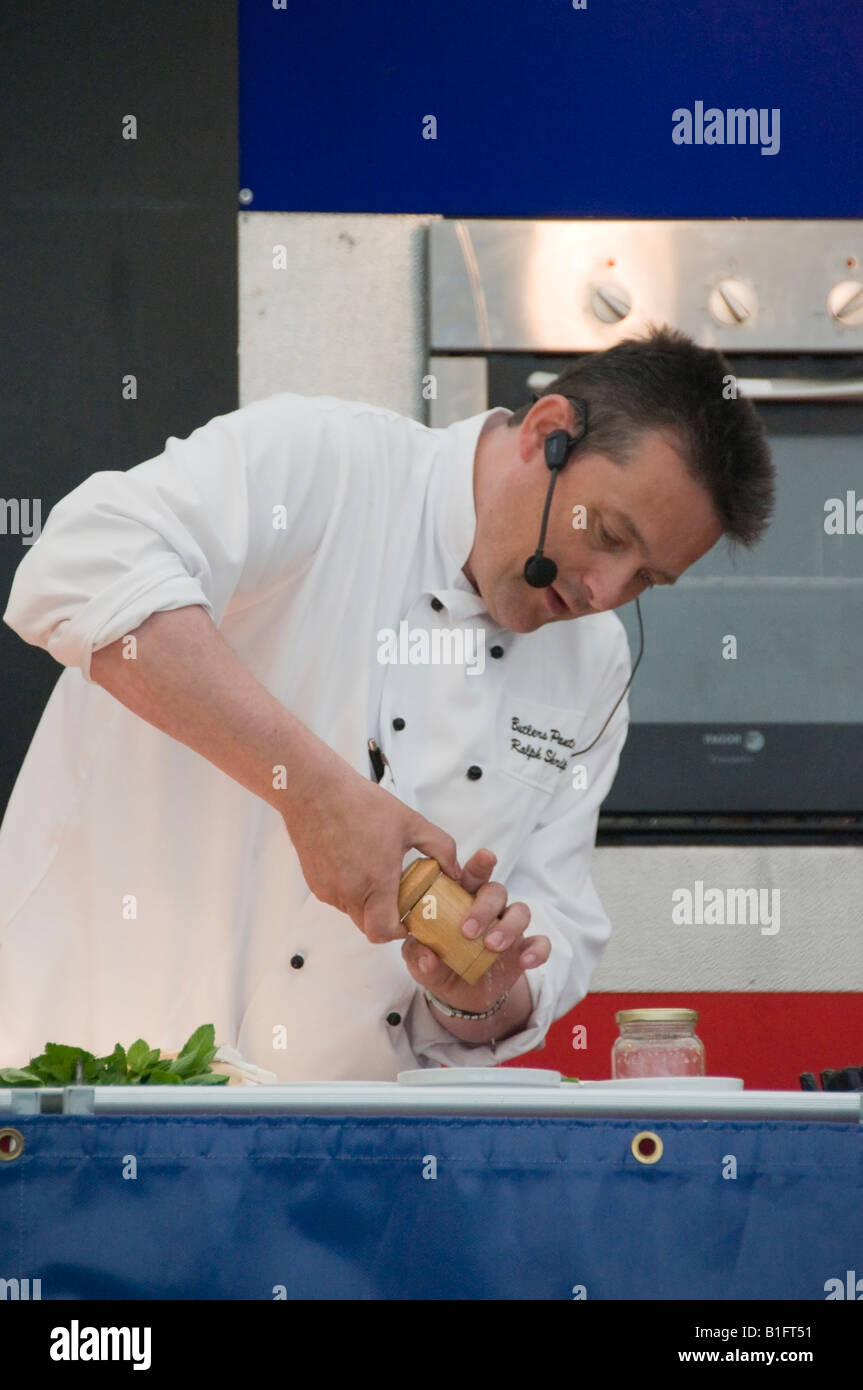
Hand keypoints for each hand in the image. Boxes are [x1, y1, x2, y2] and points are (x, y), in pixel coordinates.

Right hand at [279, 744, 460, 944]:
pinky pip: (338, 898)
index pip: (384, 931)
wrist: (315, 790)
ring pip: (353, 912)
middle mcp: (348, 891)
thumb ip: (441, 848)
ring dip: (367, 903)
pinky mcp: (315, 883)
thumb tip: (456, 872)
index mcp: (374, 881)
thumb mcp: (411, 822)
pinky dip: (350, 890)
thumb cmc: (362, 804)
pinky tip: (357, 863)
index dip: (399, 932)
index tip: (409, 919)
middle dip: (386, 919)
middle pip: (369, 927)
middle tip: (399, 897)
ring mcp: (328, 889)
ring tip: (376, 872)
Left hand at [400, 848, 550, 1016]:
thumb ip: (419, 955)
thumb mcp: (421, 961)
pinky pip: (540, 943)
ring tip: (492, 946)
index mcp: (462, 899)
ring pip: (521, 911)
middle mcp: (489, 908)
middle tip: (468, 930)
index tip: (485, 857)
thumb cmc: (437, 965)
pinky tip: (525, 961)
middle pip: (496, 891)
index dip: (481, 864)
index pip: (473, 874)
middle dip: (485, 906)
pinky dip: (536, 950)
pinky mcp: (524, 948)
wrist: (460, 996)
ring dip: (508, 926)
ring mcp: (509, 927)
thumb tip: (427, 957)